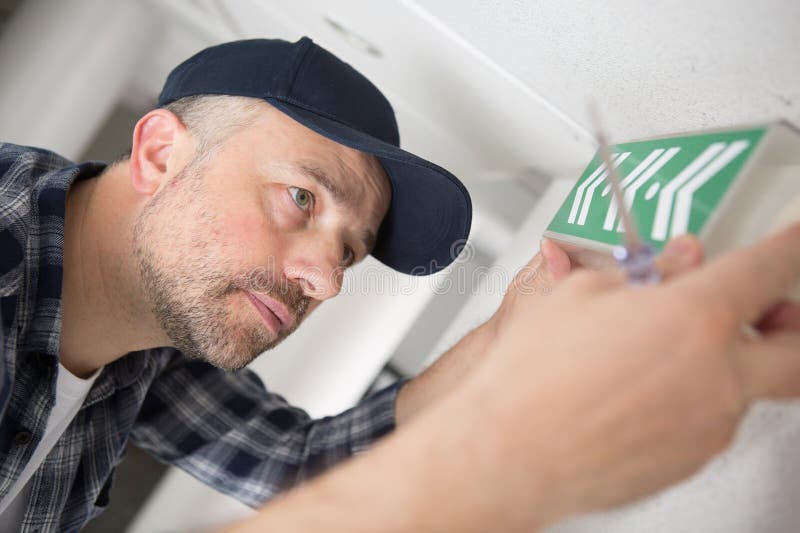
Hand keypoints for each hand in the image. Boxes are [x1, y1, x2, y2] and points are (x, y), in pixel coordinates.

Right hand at [453, 224, 799, 528]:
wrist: (508, 449)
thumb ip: (641, 275)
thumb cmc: (533, 378)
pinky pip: (707, 423)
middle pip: (796, 352)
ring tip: (670, 353)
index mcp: (694, 319)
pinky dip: (690, 401)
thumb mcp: (580, 295)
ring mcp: (706, 426)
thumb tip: (669, 265)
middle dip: (790, 323)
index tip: (793, 242)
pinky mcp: (686, 461)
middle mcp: (716, 376)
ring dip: (726, 365)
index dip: (789, 246)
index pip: (769, 269)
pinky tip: (642, 392)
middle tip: (771, 311)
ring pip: (747, 390)